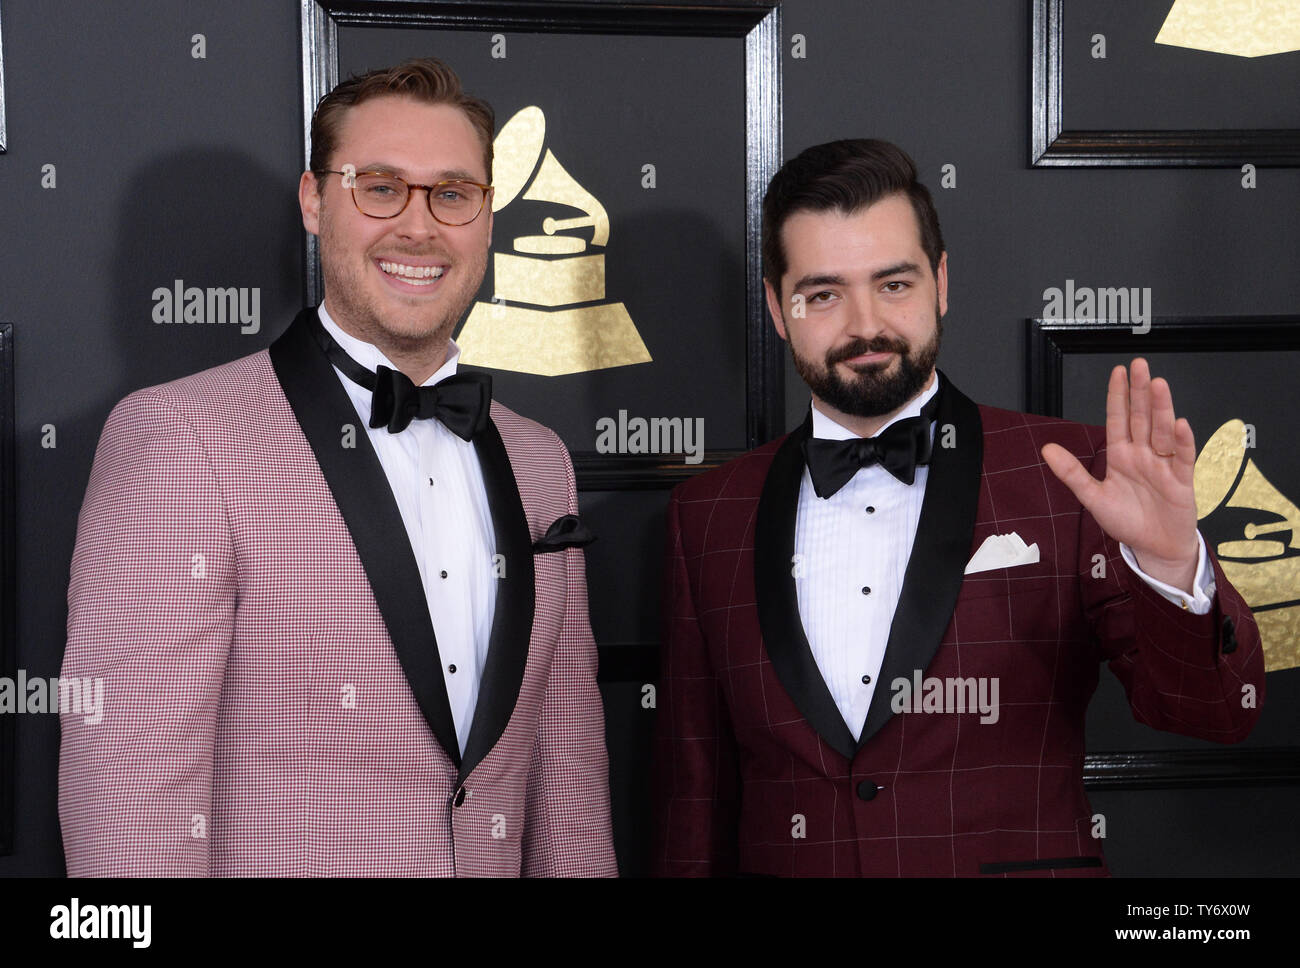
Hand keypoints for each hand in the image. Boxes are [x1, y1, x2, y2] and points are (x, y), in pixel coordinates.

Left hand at [1041, 358, 1198, 592]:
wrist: (1154, 547)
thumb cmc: (1126, 521)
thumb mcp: (1093, 497)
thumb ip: (1072, 473)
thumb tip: (1047, 449)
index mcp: (1121, 455)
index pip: (1118, 419)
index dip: (1118, 396)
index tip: (1118, 371)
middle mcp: (1143, 455)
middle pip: (1142, 418)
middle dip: (1140, 392)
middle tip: (1139, 366)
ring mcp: (1163, 465)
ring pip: (1162, 431)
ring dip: (1161, 408)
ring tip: (1158, 385)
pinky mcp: (1181, 480)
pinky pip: (1182, 458)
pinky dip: (1181, 442)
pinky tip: (1179, 424)